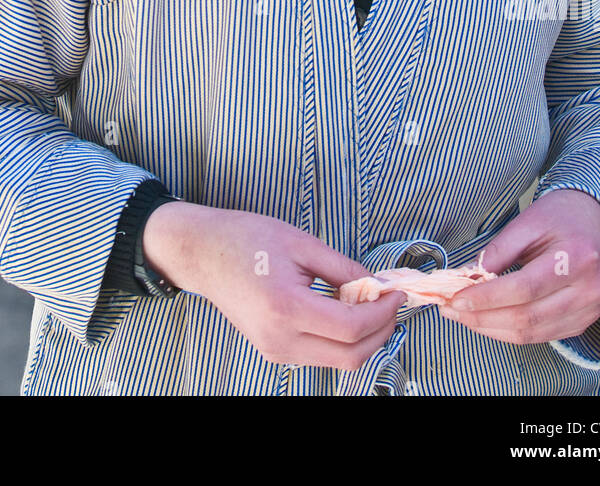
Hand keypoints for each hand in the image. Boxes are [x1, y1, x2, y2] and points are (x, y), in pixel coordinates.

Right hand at [142, 201, 407, 370]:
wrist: (204, 253)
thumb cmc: (246, 239)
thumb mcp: (300, 243)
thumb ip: (342, 268)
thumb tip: (375, 285)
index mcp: (286, 308)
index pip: (351, 327)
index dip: (382, 312)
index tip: (395, 292)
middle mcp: (281, 339)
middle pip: (351, 355)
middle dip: (381, 330)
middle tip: (390, 301)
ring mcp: (276, 350)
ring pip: (338, 360)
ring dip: (363, 337)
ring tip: (369, 302)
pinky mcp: (274, 351)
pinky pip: (320, 354)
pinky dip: (342, 338)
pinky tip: (345, 309)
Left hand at [438, 189, 599, 343]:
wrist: (595, 221)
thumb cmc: (560, 216)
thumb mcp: (527, 221)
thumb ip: (499, 251)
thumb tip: (470, 277)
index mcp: (576, 258)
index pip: (524, 288)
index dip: (487, 298)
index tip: (456, 299)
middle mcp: (588, 290)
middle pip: (527, 317)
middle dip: (483, 318)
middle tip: (451, 310)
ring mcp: (589, 310)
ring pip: (533, 334)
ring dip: (493, 329)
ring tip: (464, 318)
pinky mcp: (583, 322)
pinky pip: (542, 336)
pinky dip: (511, 333)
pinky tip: (489, 322)